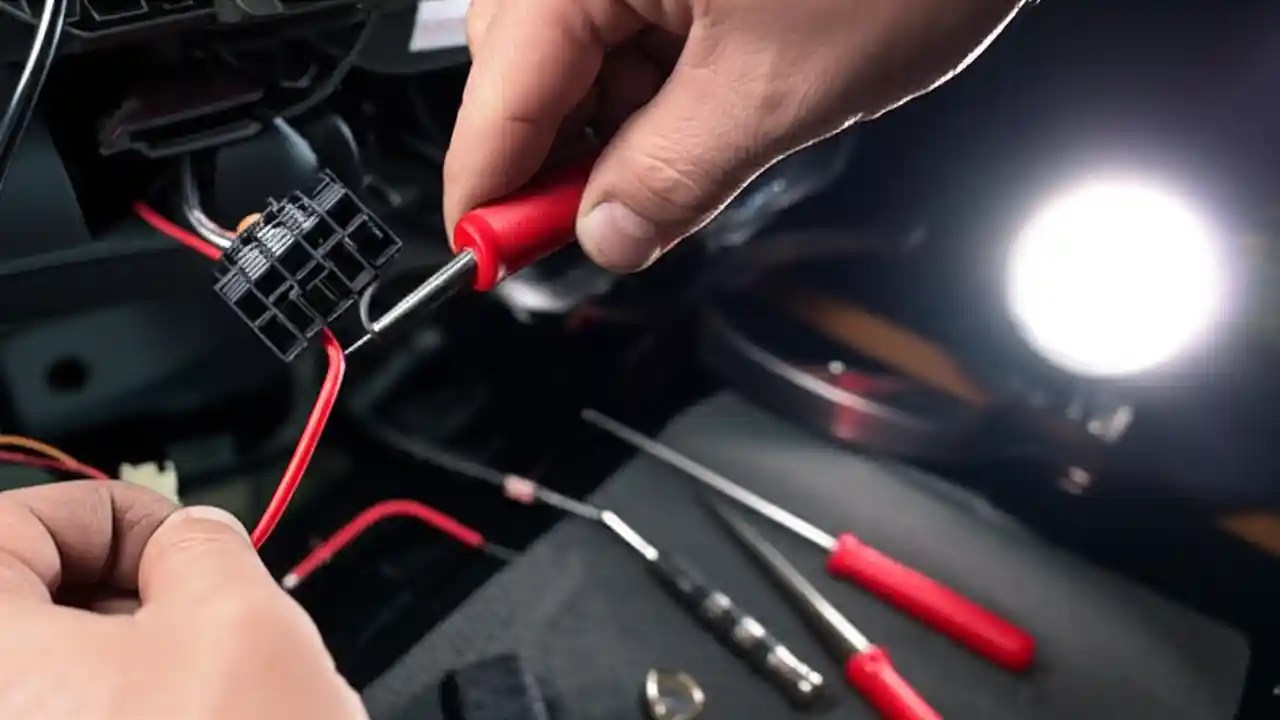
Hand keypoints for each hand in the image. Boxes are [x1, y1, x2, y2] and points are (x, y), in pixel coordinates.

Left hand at [0, 481, 365, 719]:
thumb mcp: (241, 616)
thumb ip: (204, 540)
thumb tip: (192, 534)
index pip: (10, 525)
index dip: (109, 513)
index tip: (175, 540)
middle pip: (29, 599)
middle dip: (131, 590)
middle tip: (204, 614)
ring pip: (59, 669)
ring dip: (137, 655)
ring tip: (213, 686)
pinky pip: (75, 717)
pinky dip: (131, 707)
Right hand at [445, 0, 1022, 271]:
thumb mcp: (776, 91)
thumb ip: (672, 175)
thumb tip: (606, 234)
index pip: (498, 93)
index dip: (487, 191)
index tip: (482, 258)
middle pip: (523, 70)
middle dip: (553, 161)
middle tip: (598, 229)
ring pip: (579, 55)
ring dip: (608, 130)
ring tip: (671, 174)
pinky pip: (631, 30)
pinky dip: (650, 91)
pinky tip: (691, 127)